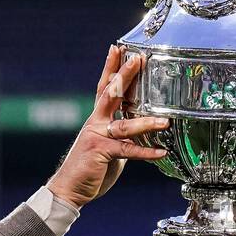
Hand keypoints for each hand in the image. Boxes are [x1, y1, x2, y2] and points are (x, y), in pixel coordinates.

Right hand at [46, 46, 169, 208]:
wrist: (69, 188)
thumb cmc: (89, 167)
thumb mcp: (108, 146)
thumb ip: (122, 136)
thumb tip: (139, 131)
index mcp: (98, 118)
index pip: (104, 87)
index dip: (111, 67)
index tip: (118, 48)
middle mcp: (96, 122)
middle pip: (111, 94)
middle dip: (124, 75)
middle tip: (137, 58)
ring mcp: (98, 136)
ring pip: (124, 124)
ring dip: (146, 122)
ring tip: (166, 120)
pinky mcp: (101, 152)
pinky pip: (127, 151)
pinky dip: (145, 152)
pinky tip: (161, 152)